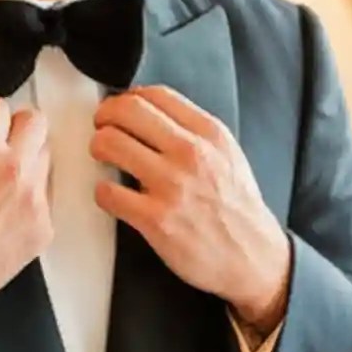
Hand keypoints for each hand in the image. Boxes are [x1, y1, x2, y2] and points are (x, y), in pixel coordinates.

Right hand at [0, 91, 53, 342]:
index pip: (0, 105)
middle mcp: (14, 170)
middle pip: (35, 123)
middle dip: (14, 128)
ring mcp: (33, 201)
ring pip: (44, 158)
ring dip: (24, 162)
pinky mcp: (42, 228)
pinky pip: (45, 197)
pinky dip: (27, 199)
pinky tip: (0, 213)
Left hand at [91, 86, 290, 330]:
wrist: (252, 256)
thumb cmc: (237, 207)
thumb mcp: (228, 154)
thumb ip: (195, 130)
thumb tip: (151, 113)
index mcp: (209, 134)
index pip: (155, 94)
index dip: (128, 97)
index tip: (120, 109)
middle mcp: (190, 154)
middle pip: (127, 110)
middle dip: (105, 116)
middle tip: (102, 128)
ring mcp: (172, 186)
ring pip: (109, 144)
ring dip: (98, 147)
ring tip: (104, 157)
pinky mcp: (156, 220)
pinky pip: (107, 192)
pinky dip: (103, 191)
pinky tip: (113, 195)